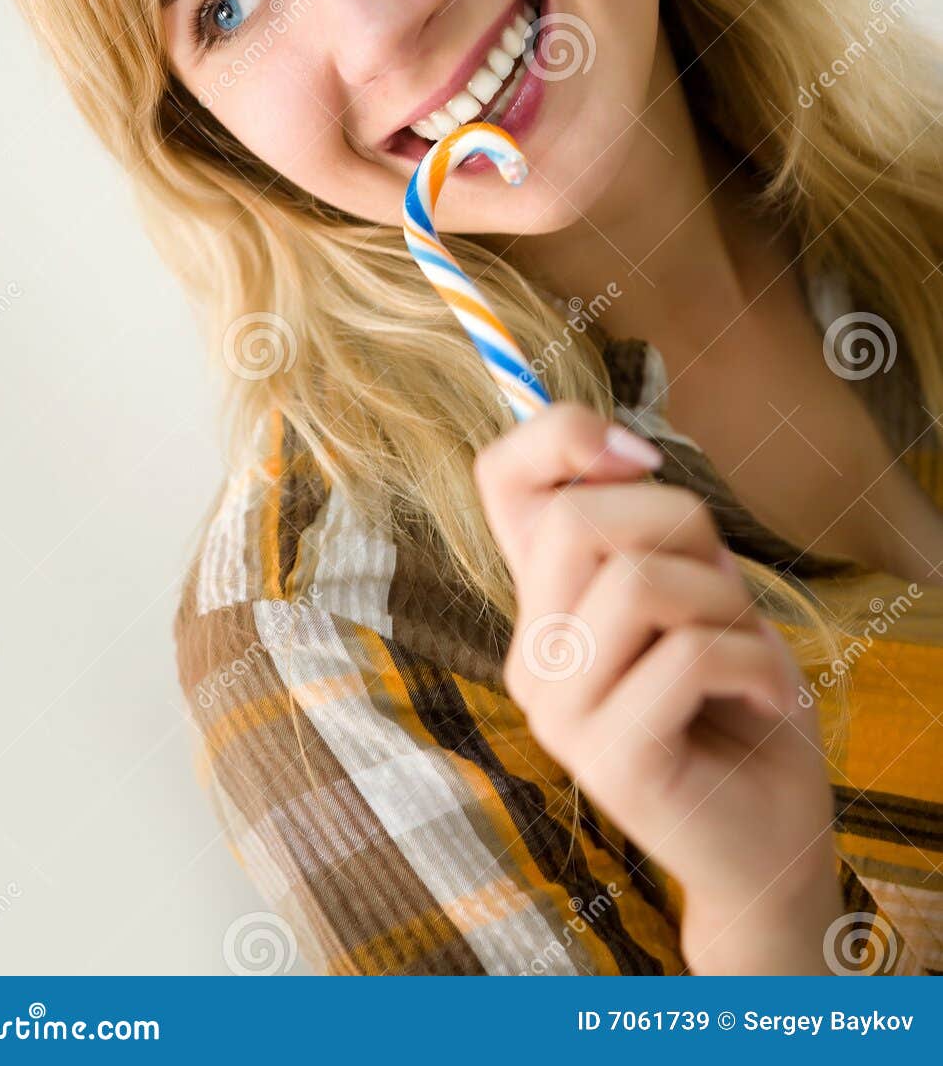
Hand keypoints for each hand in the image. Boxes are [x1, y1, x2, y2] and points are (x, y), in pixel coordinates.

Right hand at [474, 403, 840, 971]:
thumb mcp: (702, 590)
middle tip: (727, 585)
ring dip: (726, 603)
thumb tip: (627, 451)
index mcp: (546, 601)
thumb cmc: (736, 701)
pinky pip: (687, 656)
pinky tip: (770, 697)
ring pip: (639, 582)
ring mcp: (559, 712)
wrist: (772, 839)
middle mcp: (532, 652)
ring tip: (747, 650)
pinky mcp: (608, 762)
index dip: (560, 433)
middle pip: (576, 519)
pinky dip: (757, 662)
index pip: (499, 478)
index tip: (639, 453)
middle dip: (683, 524)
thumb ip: (655, 532)